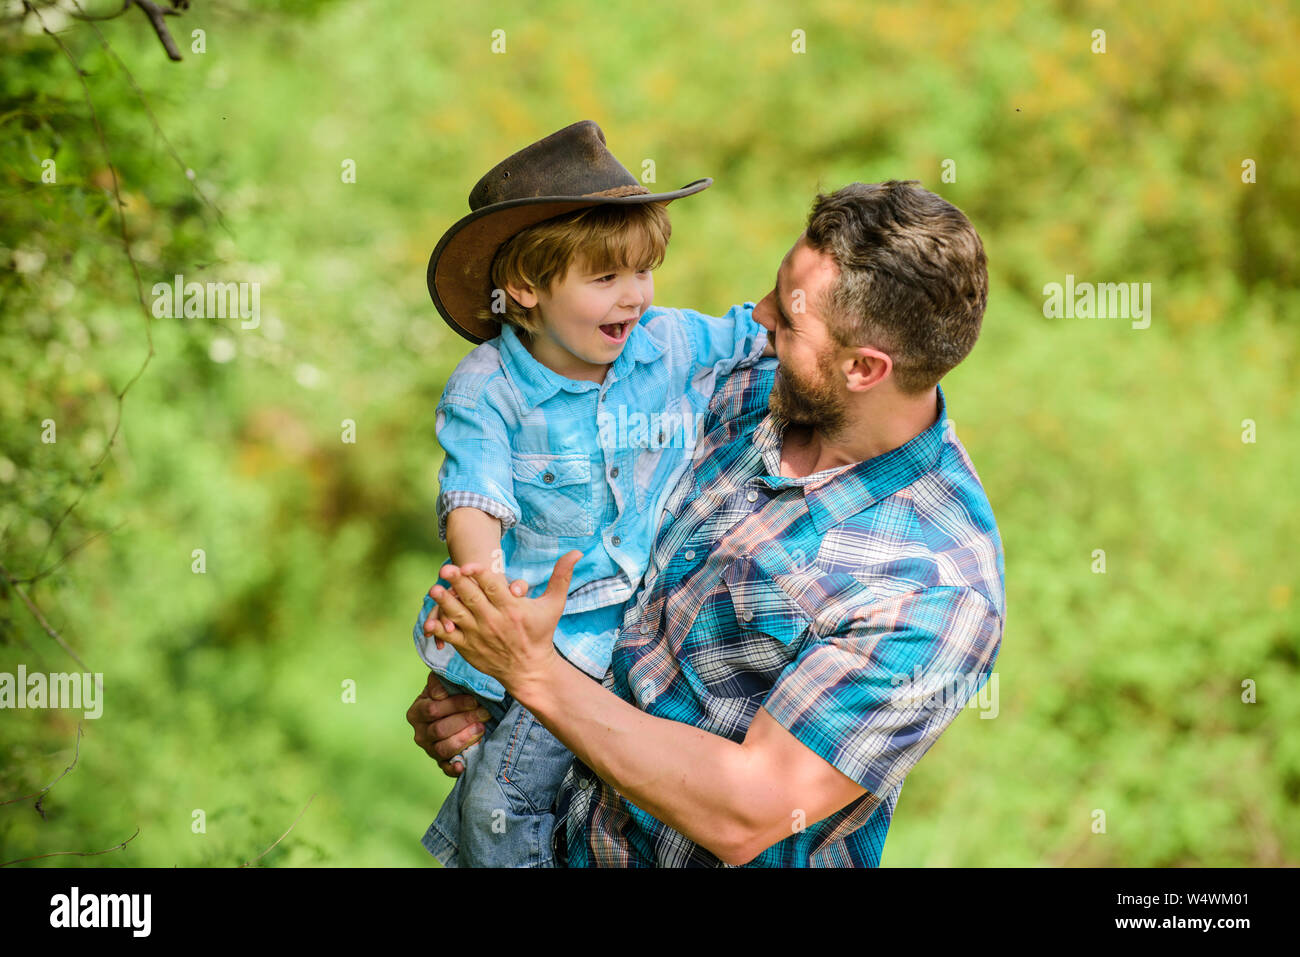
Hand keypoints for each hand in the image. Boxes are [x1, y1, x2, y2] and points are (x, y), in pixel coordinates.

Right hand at [406, 671, 491, 776]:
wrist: (459, 713)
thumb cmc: (454, 695)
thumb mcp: (446, 684)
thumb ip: (441, 681)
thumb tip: (440, 693)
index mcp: (417, 711)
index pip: (433, 709)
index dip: (455, 705)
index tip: (475, 700)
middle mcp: (420, 733)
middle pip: (439, 730)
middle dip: (465, 720)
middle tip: (485, 714)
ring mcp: (430, 749)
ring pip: (443, 748)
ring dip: (464, 739)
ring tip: (482, 729)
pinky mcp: (441, 763)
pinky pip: (445, 768)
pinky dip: (453, 768)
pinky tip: (462, 765)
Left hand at [426, 550, 581, 695]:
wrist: (530, 670)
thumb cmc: (541, 634)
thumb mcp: (554, 604)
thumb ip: (561, 576)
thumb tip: (577, 552)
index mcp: (512, 609)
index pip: (493, 588)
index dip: (480, 575)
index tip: (469, 564)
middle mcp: (494, 622)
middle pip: (473, 599)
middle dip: (458, 584)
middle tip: (446, 570)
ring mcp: (479, 636)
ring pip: (458, 616)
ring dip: (445, 603)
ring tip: (434, 590)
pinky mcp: (468, 648)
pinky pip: (450, 637)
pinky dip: (440, 628)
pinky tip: (430, 619)